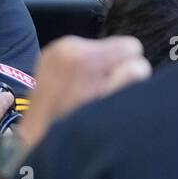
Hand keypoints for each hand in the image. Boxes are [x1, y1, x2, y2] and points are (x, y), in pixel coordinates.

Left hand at [17, 35, 149, 150]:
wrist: (39, 133)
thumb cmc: (76, 122)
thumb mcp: (110, 102)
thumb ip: (128, 79)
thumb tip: (138, 65)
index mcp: (85, 56)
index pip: (131, 47)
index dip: (129, 69)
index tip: (114, 86)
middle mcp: (67, 45)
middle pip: (114, 47)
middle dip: (112, 67)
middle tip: (97, 92)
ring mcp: (55, 48)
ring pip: (98, 51)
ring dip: (97, 68)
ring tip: (84, 92)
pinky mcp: (49, 53)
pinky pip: (80, 54)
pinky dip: (82, 67)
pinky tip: (73, 87)